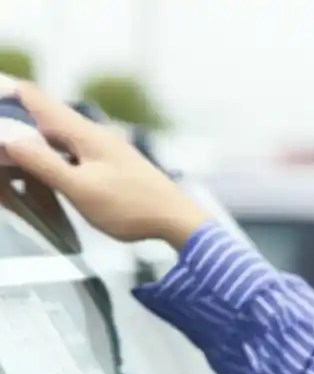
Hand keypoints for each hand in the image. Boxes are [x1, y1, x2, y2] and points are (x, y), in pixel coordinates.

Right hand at [0, 76, 209, 247]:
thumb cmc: (132, 207)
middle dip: (14, 121)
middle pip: (44, 117)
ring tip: (12, 151)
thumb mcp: (81, 188)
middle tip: (1, 141)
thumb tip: (8, 137)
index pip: (36, 99)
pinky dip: (50, 156)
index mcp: (84, 133)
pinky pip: (70, 152)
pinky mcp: (109, 165)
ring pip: (56, 136)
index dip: (6, 93)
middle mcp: (93, 134)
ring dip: (32, 141)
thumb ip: (45, 163)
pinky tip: (43, 169)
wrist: (177, 220)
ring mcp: (102, 149)